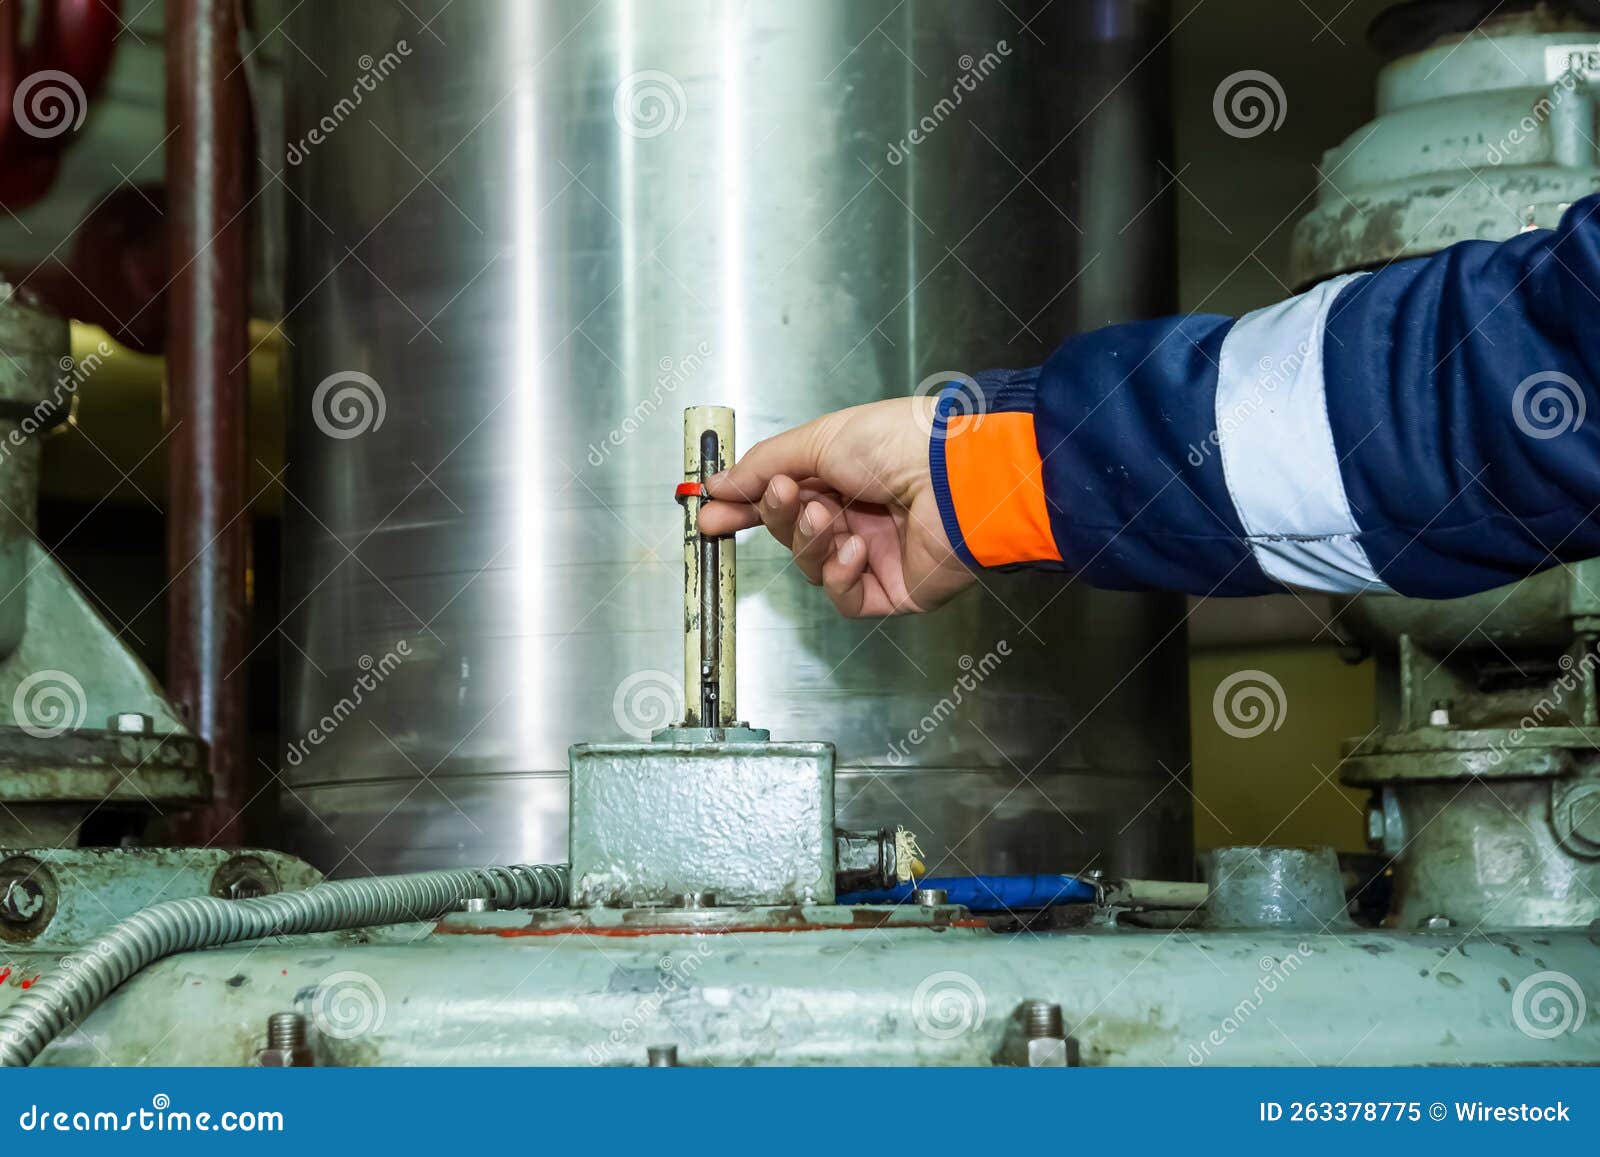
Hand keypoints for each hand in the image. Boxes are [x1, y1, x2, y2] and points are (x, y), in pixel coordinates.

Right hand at [697, 397, 974, 616]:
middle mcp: (861, 514)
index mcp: (845, 474)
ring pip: (813, 564)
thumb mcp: (818, 439)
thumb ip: (762, 465)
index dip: (744, 509)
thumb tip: (719, 485)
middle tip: (781, 497)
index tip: (710, 516)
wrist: (954, 475)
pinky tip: (855, 549)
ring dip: (810, 540)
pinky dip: (839, 574)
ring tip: (828, 516)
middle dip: (779, 516)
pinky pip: (845, 597)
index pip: (782, 499)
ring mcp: (877, 554)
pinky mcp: (893, 590)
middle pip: (793, 533)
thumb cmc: (898, 442)